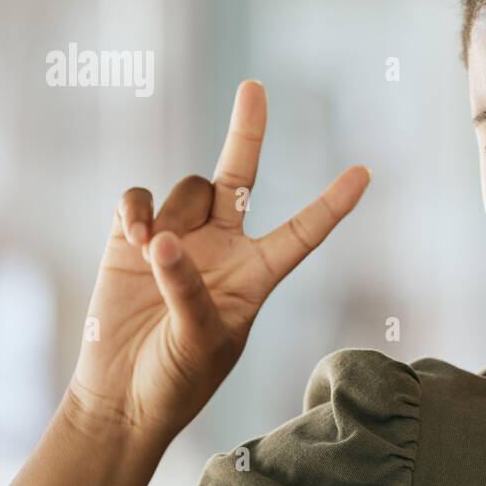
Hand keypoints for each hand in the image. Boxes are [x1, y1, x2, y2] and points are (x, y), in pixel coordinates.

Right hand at [64, 79, 369, 441]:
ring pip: (186, 189)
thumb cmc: (176, 380)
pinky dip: (135, 208)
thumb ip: (189, 291)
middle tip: (254, 87)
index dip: (332, 205)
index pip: (302, 232)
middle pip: (240, 176)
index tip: (365, 174)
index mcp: (257, 275)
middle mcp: (222, 248)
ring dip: (172, 210)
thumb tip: (165, 241)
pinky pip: (139, 200)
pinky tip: (134, 235)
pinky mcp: (131, 241)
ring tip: (152, 251)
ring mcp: (177, 239)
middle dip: (247, 131)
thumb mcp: (201, 342)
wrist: (120, 398)